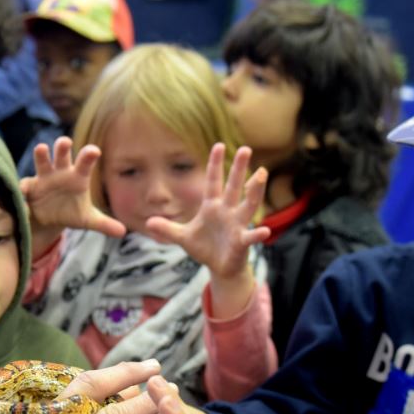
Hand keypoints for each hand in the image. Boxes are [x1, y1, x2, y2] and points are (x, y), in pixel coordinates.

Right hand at [20, 136, 124, 237]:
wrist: (49, 219)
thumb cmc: (71, 212)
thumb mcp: (87, 219)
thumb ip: (104, 224)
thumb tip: (123, 232)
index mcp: (77, 176)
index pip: (85, 163)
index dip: (88, 156)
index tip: (95, 151)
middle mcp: (60, 171)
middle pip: (62, 154)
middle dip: (63, 147)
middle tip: (65, 142)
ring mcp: (43, 177)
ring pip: (42, 161)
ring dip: (41, 155)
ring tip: (42, 148)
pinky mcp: (29, 187)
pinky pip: (24, 186)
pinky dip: (22, 190)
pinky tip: (22, 195)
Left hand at [145, 144, 269, 280]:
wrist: (220, 268)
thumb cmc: (205, 248)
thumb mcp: (183, 237)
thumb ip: (167, 229)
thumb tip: (148, 222)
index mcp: (213, 207)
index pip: (214, 181)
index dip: (215, 164)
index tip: (219, 145)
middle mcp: (228, 211)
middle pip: (234, 186)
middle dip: (239, 168)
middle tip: (246, 148)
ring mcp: (237, 225)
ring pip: (249, 204)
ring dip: (255, 189)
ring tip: (262, 173)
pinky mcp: (242, 242)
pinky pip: (251, 236)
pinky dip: (257, 234)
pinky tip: (265, 230)